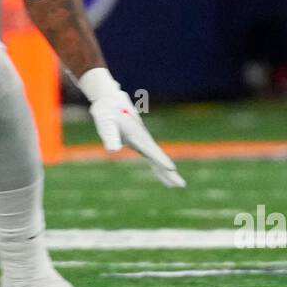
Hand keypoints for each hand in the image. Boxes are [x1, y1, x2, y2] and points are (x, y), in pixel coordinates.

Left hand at [78, 68, 185, 187]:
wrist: (110, 100)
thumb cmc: (107, 111)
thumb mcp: (105, 122)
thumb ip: (109, 135)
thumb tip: (113, 150)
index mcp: (137, 135)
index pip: (151, 151)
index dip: (161, 160)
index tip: (172, 169)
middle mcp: (143, 139)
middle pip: (158, 158)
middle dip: (168, 172)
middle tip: (181, 185)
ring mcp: (142, 141)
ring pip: (156, 158)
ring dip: (166, 172)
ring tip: (175, 185)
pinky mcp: (139, 142)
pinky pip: (151, 157)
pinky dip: (158, 167)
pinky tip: (162, 175)